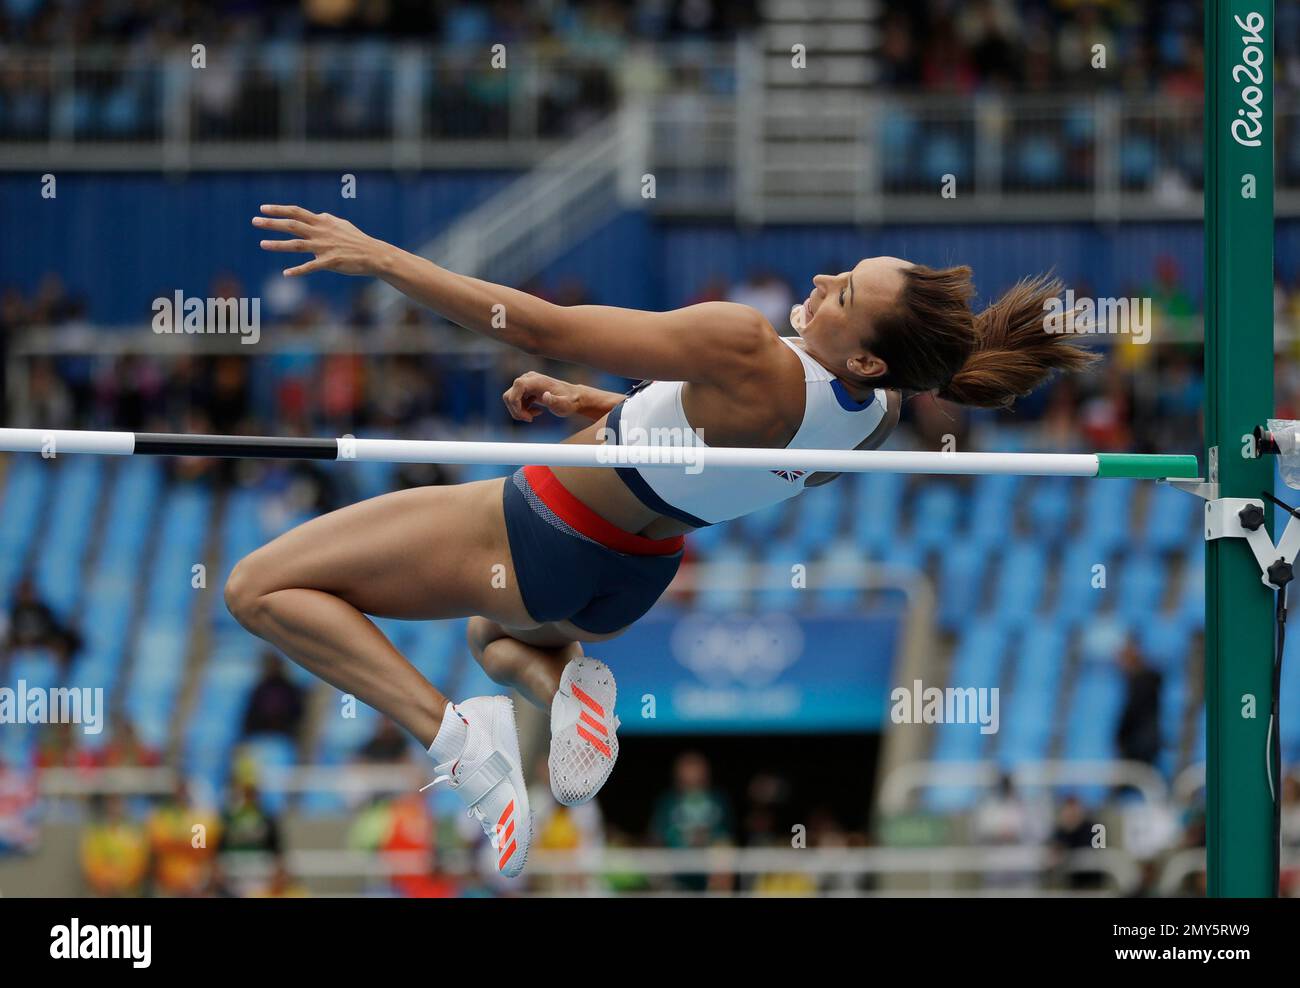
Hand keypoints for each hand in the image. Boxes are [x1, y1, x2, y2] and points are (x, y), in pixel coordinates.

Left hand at [253, 204, 386, 276]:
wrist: (373, 254)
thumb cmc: (357, 239)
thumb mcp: (341, 224)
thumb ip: (326, 220)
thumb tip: (317, 215)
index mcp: (322, 222)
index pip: (296, 212)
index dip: (279, 209)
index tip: (263, 208)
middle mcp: (320, 232)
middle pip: (292, 225)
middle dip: (272, 223)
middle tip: (254, 221)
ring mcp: (324, 247)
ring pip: (297, 245)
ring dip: (278, 245)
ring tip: (262, 244)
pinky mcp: (330, 262)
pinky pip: (311, 267)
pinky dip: (298, 270)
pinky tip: (286, 273)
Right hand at [502, 372, 584, 421]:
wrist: (573, 398)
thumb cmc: (570, 402)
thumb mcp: (564, 404)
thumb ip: (555, 401)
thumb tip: (546, 395)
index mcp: (536, 380)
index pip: (517, 387)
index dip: (516, 403)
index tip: (526, 417)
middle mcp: (528, 378)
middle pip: (509, 395)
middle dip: (516, 411)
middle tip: (530, 419)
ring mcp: (526, 383)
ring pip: (511, 399)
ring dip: (519, 411)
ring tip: (533, 416)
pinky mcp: (526, 388)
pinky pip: (516, 400)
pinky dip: (522, 409)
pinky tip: (536, 411)